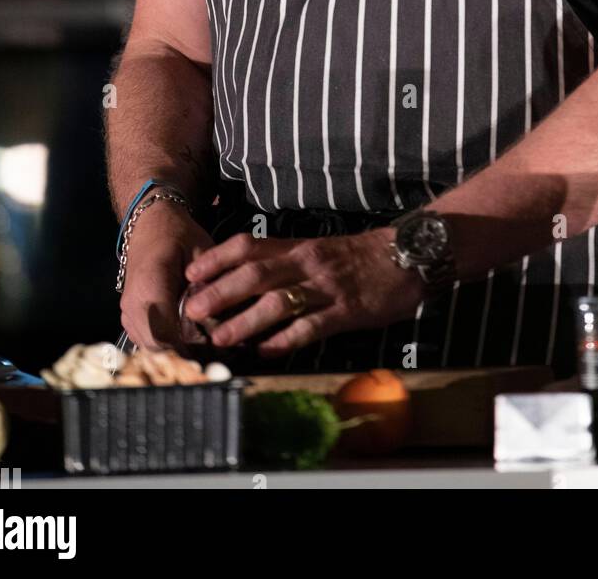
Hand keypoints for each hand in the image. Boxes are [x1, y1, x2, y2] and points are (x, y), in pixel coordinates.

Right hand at [119, 200, 214, 349]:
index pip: (165, 333)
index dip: (189, 346)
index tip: (213, 346)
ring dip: (173, 349)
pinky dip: (163, 343)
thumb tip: (220, 319)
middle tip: (210, 346)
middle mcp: (133, 302)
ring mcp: (126, 310)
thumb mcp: (202, 252)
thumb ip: (209, 284)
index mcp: (151, 284)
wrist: (152, 223)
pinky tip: (183, 334)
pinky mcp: (128, 314)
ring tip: (199, 341)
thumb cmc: (179, 235)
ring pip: (148, 347)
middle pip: (156, 346)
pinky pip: (143, 339)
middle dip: (184, 351)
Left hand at [181, 228, 424, 357]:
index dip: (218, 259)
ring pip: (279, 301)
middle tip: (193, 310)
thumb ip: (285, 262)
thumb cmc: (358, 256)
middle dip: (221, 291)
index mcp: (298, 246)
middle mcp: (307, 263)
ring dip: (245, 320)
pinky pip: (311, 326)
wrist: (406, 257)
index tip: (191, 274)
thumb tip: (243, 280)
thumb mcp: (317, 251)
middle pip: (257, 273)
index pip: (250, 245)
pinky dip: (285, 339)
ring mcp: (326, 288)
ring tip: (220, 339)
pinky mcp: (346, 311)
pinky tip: (266, 352)